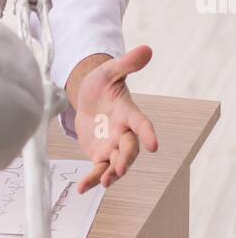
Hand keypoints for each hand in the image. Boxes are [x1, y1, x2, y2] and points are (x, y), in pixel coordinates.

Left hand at [73, 47, 157, 191]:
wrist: (88, 97)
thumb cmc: (102, 83)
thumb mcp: (110, 71)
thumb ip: (126, 64)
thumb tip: (147, 49)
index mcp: (129, 113)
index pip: (141, 124)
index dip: (148, 133)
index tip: (154, 145)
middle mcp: (124, 133)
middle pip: (129, 149)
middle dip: (126, 159)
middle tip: (120, 169)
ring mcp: (112, 146)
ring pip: (115, 164)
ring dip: (110, 174)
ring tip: (103, 183)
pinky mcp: (100, 155)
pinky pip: (98, 170)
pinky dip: (92, 180)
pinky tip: (82, 189)